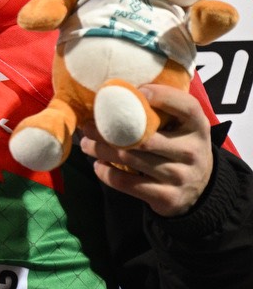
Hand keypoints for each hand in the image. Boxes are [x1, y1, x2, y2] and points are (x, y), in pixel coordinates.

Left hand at [80, 84, 213, 216]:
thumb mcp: (182, 128)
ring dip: (100, 150)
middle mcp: (192, 151)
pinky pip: (126, 183)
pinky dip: (106, 173)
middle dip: (108, 130)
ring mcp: (180, 176)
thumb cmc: (179, 148)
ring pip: (129, 159)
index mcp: (198, 127)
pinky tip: (99, 165)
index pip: (186, 107)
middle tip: (88, 126)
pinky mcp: (167, 198)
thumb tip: (114, 93)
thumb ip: (162, 112)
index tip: (136, 91)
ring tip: (86, 144)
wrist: (200, 190)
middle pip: (143, 137)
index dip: (163, 96)